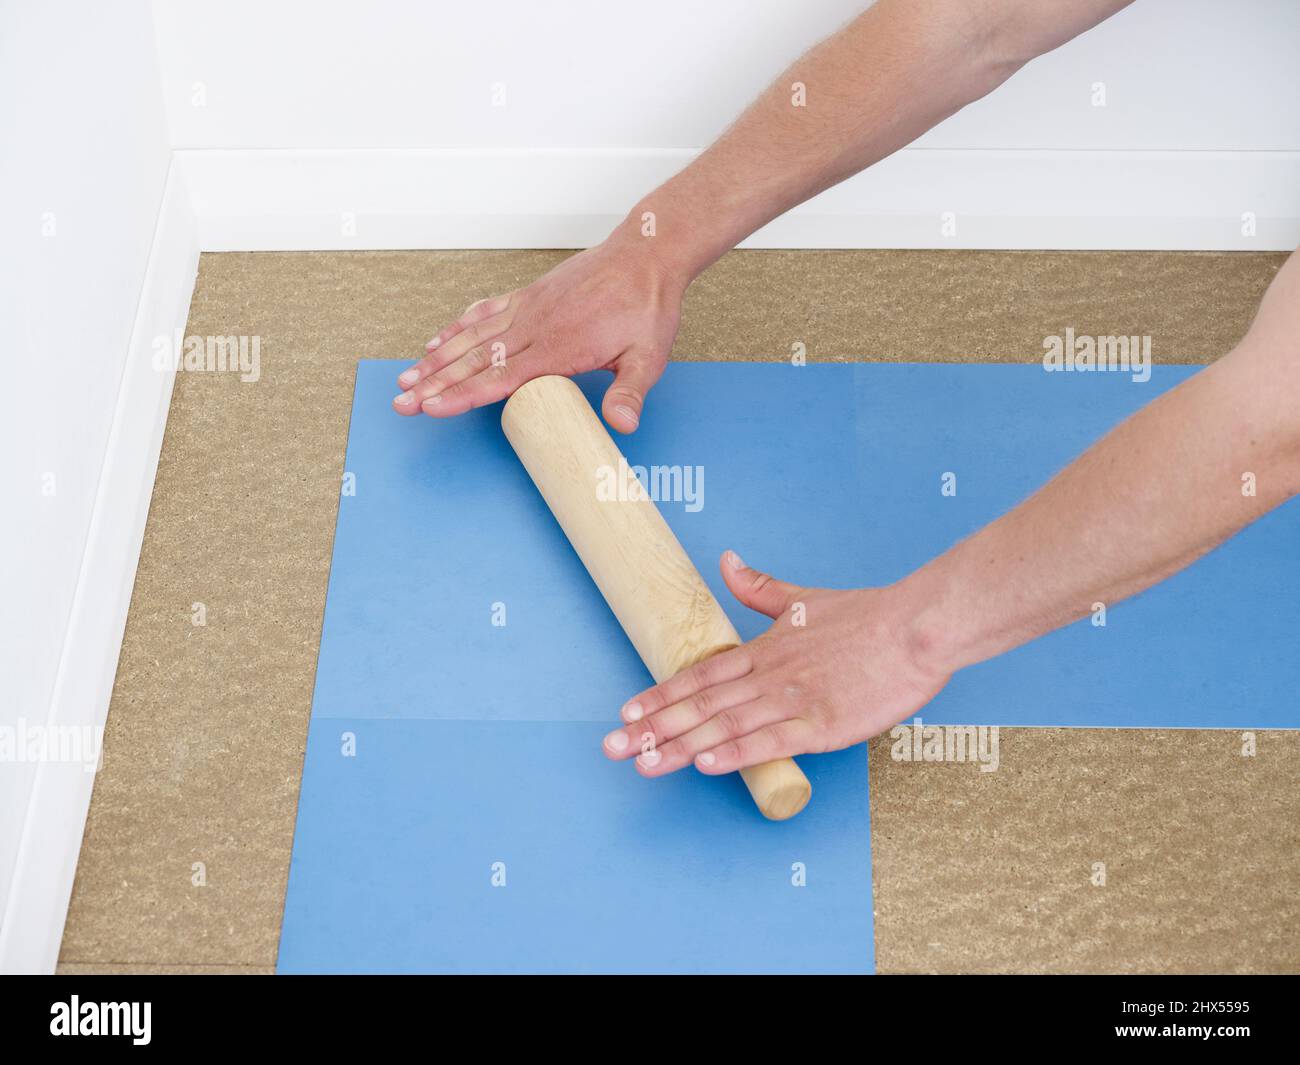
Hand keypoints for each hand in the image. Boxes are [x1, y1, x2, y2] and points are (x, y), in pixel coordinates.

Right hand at [393, 234, 683, 431]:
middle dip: (434, 384)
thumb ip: (630, 391)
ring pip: (471, 337)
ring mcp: (528, 309)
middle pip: (473, 360)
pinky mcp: (528, 296)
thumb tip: (623, 424)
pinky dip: (457, 328)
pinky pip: (484, 313)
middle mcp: (534, 327)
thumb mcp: (648, 356)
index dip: (462, 394)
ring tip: (406, 378)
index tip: (431, 407)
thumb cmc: (647, 307)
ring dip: (436, 359)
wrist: (645, 255)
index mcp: (558, 347)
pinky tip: (438, 340)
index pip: (500, 378)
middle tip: (401, 403)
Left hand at [601, 550, 950, 777]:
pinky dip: (738, 753)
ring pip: (727, 726)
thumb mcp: (804, 599)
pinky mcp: (824, 724)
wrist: (916, 626)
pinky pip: (772, 742)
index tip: (626, 712)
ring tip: (645, 763)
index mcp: (764, 650)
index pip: (699, 676)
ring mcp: (794, 701)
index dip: (660, 696)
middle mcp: (769, 676)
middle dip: (654, 729)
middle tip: (612, 747)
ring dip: (682, 747)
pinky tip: (708, 765)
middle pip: (700, 706)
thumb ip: (761, 587)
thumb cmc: (866, 616)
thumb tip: (726, 561)